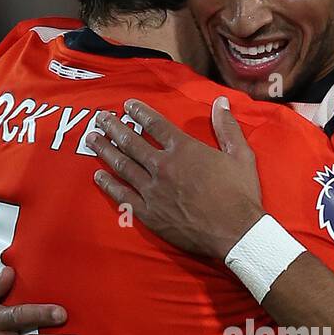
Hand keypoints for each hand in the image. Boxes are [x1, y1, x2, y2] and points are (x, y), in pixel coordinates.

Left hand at [92, 96, 263, 259]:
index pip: (154, 124)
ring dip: (105, 150)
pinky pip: (122, 195)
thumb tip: (220, 101)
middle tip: (100, 118)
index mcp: (184, 149)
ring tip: (93, 139)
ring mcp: (153, 190)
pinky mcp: (149, 213)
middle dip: (113, 127)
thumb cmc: (241, 194)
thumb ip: (227, 127)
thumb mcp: (241, 156)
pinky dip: (108, 184)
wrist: (236, 233)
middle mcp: (163, 166)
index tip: (126, 105)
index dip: (139, 112)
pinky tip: (98, 175)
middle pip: (131, 141)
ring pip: (122, 165)